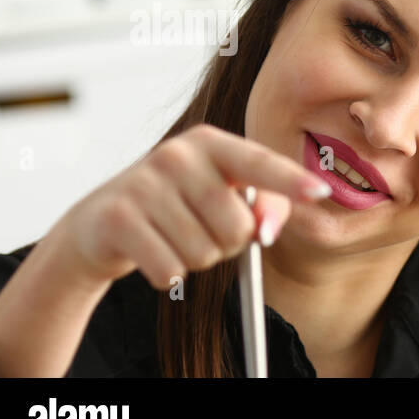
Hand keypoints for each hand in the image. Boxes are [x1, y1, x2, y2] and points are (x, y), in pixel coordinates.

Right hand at [47, 124, 330, 289]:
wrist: (98, 223)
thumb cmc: (176, 208)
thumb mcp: (222, 194)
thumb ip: (264, 206)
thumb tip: (266, 230)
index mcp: (210, 144)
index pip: (259, 163)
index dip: (290, 180)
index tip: (320, 192)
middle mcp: (177, 155)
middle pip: (238, 227)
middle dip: (228, 243)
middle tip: (201, 229)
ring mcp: (144, 183)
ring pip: (206, 253)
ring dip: (197, 259)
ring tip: (173, 238)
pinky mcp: (119, 218)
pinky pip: (171, 270)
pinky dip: (169, 274)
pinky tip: (153, 254)